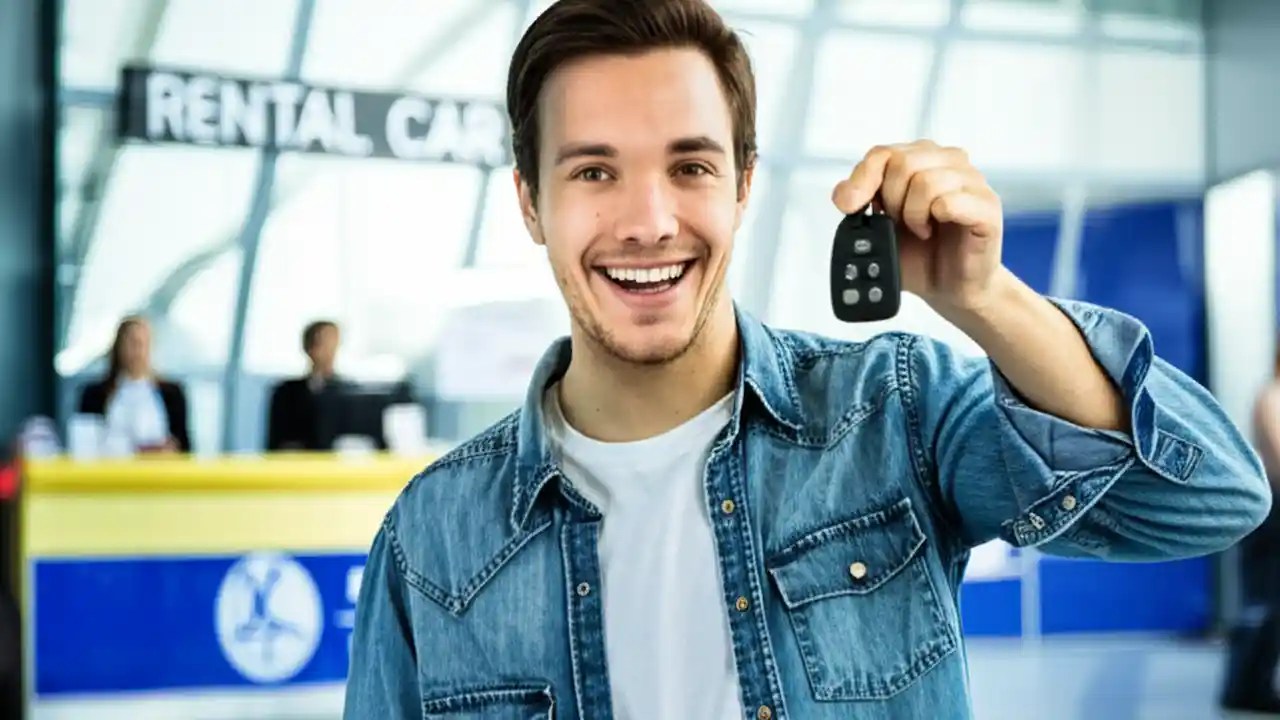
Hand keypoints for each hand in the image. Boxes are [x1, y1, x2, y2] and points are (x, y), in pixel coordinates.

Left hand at [832, 140, 1006, 318]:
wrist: (948, 287)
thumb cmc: (918, 254)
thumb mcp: (876, 228)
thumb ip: (858, 205)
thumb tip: (844, 193)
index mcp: (921, 159)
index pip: (883, 152)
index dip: (862, 179)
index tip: (850, 206)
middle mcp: (948, 162)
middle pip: (902, 162)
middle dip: (890, 200)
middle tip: (898, 222)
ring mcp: (972, 181)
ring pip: (925, 181)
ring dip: (912, 213)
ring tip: (919, 229)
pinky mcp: (987, 206)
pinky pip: (950, 201)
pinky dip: (933, 220)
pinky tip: (934, 231)